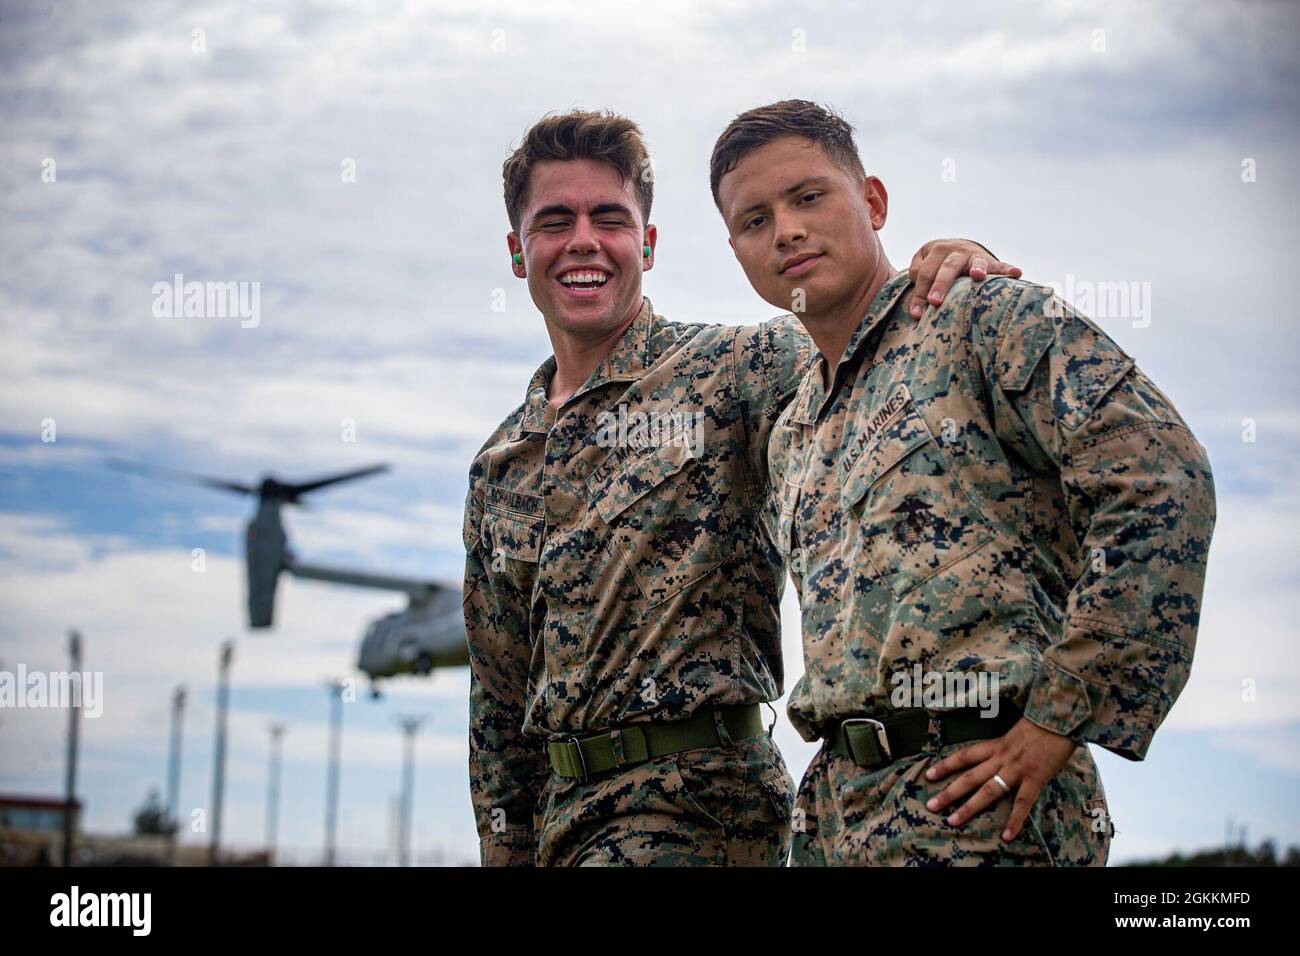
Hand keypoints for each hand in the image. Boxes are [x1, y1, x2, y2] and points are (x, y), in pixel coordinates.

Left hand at [907, 239, 1021, 318]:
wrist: (960, 248)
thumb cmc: (937, 262)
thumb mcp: (923, 261)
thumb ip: (917, 272)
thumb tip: (921, 294)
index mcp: (937, 250)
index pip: (925, 273)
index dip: (919, 293)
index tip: (915, 314)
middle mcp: (957, 251)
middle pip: (947, 268)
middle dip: (940, 285)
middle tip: (934, 302)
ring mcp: (975, 256)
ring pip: (975, 263)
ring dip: (977, 269)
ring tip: (977, 276)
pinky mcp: (991, 263)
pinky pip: (1001, 267)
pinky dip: (1008, 269)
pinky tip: (1016, 273)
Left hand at [923, 718, 1076, 841]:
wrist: (1059, 719)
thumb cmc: (1038, 726)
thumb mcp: (1013, 733)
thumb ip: (1002, 748)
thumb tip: (993, 760)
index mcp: (995, 745)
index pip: (964, 756)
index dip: (945, 766)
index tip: (928, 776)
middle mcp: (1001, 758)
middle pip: (969, 777)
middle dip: (949, 792)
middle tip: (931, 805)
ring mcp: (1016, 769)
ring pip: (988, 791)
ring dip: (970, 808)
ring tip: (954, 821)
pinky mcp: (1035, 778)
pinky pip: (1022, 803)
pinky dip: (1015, 820)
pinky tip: (1007, 835)